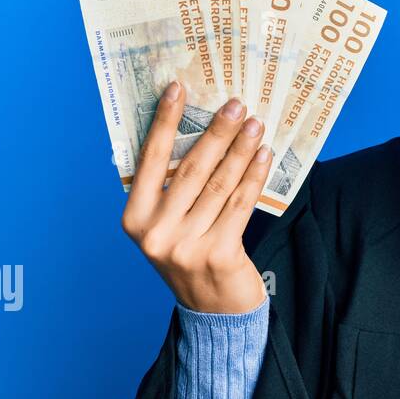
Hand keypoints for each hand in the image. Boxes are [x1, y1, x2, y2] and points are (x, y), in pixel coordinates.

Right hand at [120, 80, 273, 313]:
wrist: (214, 311)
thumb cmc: (192, 254)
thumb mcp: (170, 223)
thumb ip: (174, 187)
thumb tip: (201, 130)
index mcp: (135, 218)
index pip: (150, 160)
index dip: (166, 121)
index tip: (178, 87)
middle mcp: (155, 232)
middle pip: (191, 168)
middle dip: (216, 131)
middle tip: (235, 103)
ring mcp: (185, 245)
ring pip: (219, 184)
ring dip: (240, 150)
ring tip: (255, 124)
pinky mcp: (218, 254)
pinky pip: (240, 204)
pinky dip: (254, 176)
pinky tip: (264, 155)